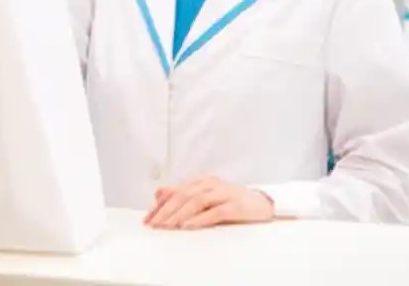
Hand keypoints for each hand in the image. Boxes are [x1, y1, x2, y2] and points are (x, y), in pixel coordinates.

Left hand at [144, 177, 275, 229]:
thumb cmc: (231, 200)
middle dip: (166, 210)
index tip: (147, 217)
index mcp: (202, 182)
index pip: (176, 191)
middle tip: (154, 224)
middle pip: (183, 195)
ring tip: (167, 225)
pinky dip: (200, 219)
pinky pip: (215, 212)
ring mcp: (223, 194)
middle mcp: (211, 185)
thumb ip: (183, 194)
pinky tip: (189, 225)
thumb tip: (158, 193)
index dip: (160, 204)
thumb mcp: (205, 196)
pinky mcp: (234, 205)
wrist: (261, 202)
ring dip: (180, 214)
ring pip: (197, 201)